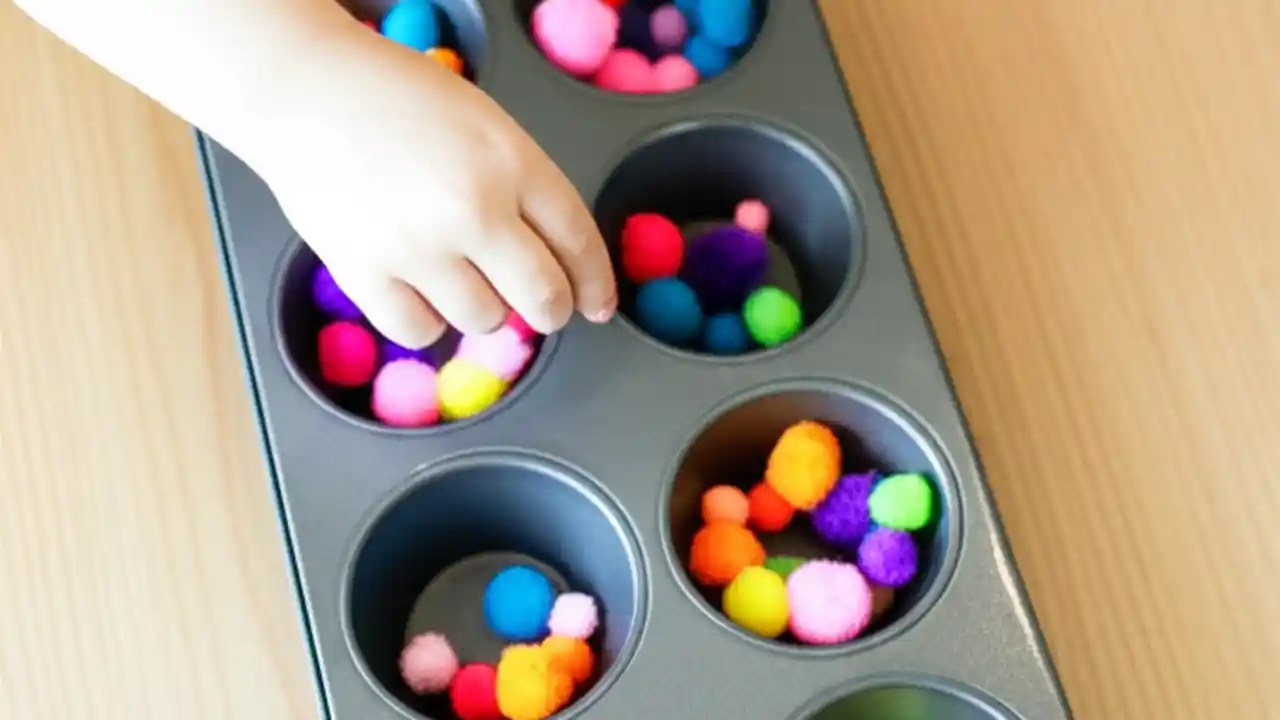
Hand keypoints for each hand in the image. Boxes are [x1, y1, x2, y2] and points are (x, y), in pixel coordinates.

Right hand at [243, 27, 616, 347]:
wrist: (303, 89)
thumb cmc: (395, 99)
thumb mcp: (485, 124)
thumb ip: (523, 187)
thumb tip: (554, 263)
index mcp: (512, 162)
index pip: (578, 241)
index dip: (594, 283)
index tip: (596, 304)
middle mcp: (474, 209)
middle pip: (543, 297)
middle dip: (550, 309)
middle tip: (540, 307)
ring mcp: (419, 247)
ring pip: (486, 320)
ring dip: (483, 308)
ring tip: (457, 272)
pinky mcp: (366, 274)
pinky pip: (422, 332)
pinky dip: (427, 319)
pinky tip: (418, 289)